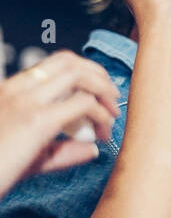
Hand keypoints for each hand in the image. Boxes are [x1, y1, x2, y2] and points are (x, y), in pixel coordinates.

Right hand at [0, 51, 120, 194]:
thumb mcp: (29, 156)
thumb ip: (63, 150)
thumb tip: (93, 149)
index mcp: (9, 91)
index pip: (53, 64)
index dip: (83, 73)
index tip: (98, 92)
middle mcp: (16, 90)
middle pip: (68, 61)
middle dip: (98, 74)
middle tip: (113, 96)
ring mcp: (25, 102)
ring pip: (78, 74)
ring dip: (103, 89)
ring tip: (112, 112)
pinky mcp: (36, 120)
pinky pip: (82, 104)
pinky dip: (101, 114)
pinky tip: (103, 131)